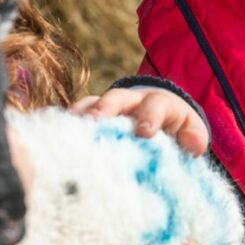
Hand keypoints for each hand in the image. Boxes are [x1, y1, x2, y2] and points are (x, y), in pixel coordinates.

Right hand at [70, 87, 208, 155]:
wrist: (156, 115)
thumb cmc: (175, 127)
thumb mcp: (190, 130)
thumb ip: (194, 137)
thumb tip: (194, 146)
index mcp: (158, 103)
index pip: (155, 105)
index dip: (149, 117)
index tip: (144, 133)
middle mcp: (130, 100)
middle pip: (116, 98)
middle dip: (105, 109)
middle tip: (94, 122)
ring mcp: (107, 107)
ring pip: (90, 105)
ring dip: (79, 115)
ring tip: (65, 128)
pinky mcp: (90, 117)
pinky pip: (75, 117)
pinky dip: (64, 123)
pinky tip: (51, 134)